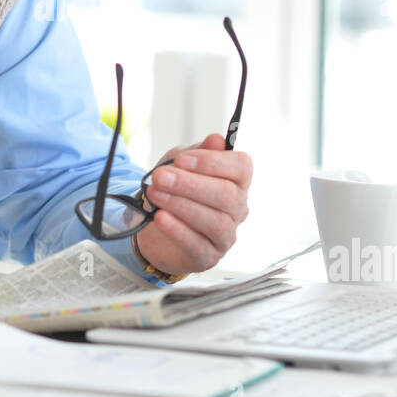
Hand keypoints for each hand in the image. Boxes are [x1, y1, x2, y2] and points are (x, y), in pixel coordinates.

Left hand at [135, 133, 252, 275]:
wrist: (156, 223)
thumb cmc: (175, 189)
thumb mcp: (180, 164)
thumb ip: (197, 152)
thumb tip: (216, 140)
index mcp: (237, 180)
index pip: (241, 167)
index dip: (212, 162)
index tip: (181, 160)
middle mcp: (238, 208)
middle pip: (226, 195)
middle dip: (189, 184)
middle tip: (160, 177)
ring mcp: (226, 235)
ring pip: (215, 221)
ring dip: (181, 205)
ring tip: (155, 194)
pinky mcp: (208, 256)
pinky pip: (197, 244)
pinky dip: (177, 230)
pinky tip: (161, 218)